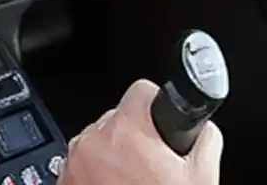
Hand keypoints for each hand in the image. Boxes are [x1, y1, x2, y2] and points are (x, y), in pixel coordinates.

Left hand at [58, 79, 222, 184]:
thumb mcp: (200, 177)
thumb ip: (204, 138)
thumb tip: (200, 127)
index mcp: (127, 132)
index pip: (142, 90)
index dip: (157, 105)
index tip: (161, 122)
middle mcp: (92, 142)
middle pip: (119, 119)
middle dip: (135, 137)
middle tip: (151, 166)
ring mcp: (72, 164)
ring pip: (98, 143)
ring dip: (114, 157)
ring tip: (132, 184)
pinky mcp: (62, 182)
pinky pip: (83, 165)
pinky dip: (97, 175)